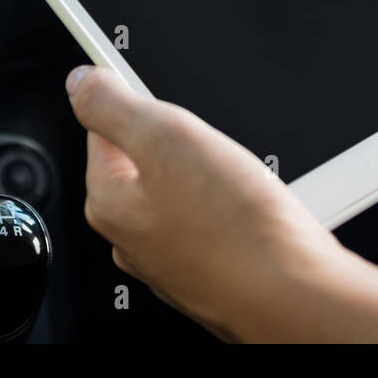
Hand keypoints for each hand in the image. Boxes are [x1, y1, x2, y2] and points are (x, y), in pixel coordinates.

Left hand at [65, 65, 346, 340]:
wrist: (295, 294)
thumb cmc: (237, 229)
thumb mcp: (167, 137)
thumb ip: (114, 104)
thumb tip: (81, 82)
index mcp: (109, 201)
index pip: (105, 127)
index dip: (143, 103)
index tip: (172, 103)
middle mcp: (131, 236)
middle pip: (146, 159)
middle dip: (183, 142)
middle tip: (215, 147)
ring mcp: (170, 258)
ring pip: (184, 190)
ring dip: (212, 176)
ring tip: (239, 181)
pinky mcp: (207, 270)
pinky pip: (213, 220)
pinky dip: (232, 208)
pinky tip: (253, 209)